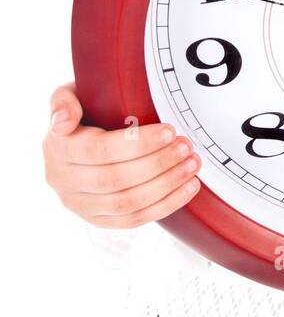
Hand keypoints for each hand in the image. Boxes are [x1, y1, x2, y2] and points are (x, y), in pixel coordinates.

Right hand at [42, 81, 202, 227]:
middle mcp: (64, 182)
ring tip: (192, 164)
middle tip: (186, 146)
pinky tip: (189, 187)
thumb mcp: (69, 96)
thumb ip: (63, 102)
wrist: (78, 140)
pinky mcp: (100, 220)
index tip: (169, 131)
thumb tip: (62, 122)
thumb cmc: (83, 113)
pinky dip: (167, 205)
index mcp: (58, 150)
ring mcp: (81, 205)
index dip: (137, 143)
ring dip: (167, 185)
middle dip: (158, 163)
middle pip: (115, 179)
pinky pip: (135, 219)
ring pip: (127, 203)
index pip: (99, 151)